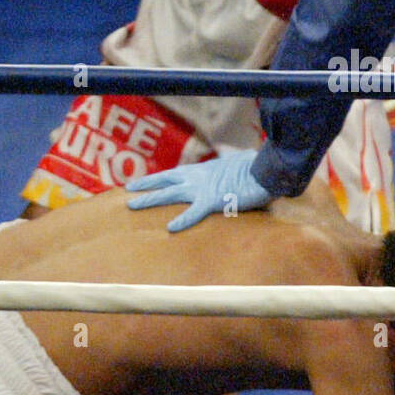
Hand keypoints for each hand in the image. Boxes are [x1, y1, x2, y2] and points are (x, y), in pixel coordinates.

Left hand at [126, 150, 271, 232]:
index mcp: (204, 170)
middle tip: (129, 189)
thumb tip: (238, 169)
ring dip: (149, 199)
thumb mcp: (238, 166)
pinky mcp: (212, 200)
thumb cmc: (255, 168)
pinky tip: (170, 228)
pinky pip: (194, 212)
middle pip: (165, 180)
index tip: (146, 181)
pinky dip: (182, 220)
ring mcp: (202, 188)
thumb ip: (231, 169)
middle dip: (146, 184)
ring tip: (132, 205)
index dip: (160, 178)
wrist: (265, 171)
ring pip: (169, 194)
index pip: (176, 174)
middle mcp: (198, 177)